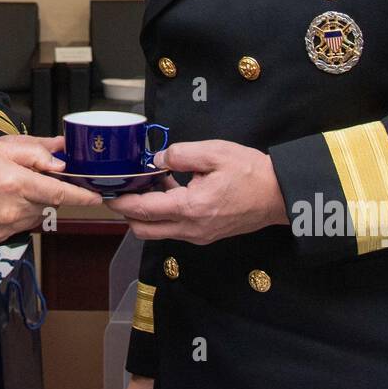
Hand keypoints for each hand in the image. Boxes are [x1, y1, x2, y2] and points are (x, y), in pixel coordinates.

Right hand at [0, 134, 100, 244]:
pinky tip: (0, 202)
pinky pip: (20, 225)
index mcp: (15, 182)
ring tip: (10, 188)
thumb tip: (62, 156)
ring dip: (34, 203)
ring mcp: (5, 227)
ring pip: (36, 215)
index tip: (97, 196)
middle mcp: (13, 208)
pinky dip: (19, 213)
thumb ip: (35, 151)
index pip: (60, 192)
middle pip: (49, 203)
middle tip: (32, 178)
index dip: (82, 196)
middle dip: (49, 191)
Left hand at [105, 139, 285, 243]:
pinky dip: (164, 214)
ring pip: (158, 231)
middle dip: (128, 212)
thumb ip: (181, 154)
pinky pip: (175, 228)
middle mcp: (191, 229)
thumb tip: (158, 160)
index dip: (121, 202)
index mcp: (190, 208)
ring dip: (147, 213)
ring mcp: (199, 235)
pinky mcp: (206, 235)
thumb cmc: (251, 173)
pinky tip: (170, 189)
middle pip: (144, 230)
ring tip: (150, 183)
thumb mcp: (214, 152)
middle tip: (123, 190)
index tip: (107, 193)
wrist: (280, 195)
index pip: (143, 210)